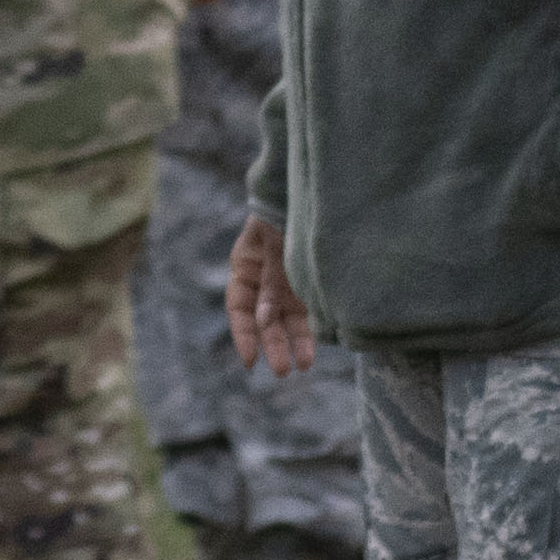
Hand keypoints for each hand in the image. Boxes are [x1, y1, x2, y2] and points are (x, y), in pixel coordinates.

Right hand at [226, 214, 316, 377]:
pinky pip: (309, 309)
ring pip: (289, 318)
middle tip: (285, 370)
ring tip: (304, 364)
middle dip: (273, 345)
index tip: (252, 360)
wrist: (317, 189)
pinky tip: (320, 340)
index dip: (243, 335)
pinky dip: (313, 326)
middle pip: (265, 319)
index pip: (238, 308)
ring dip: (296, 341)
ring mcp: (288, 282)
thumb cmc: (286, 210)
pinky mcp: (311, 283)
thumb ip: (271, 282)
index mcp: (245, 265)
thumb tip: (263, 321)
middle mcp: (264, 279)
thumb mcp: (275, 243)